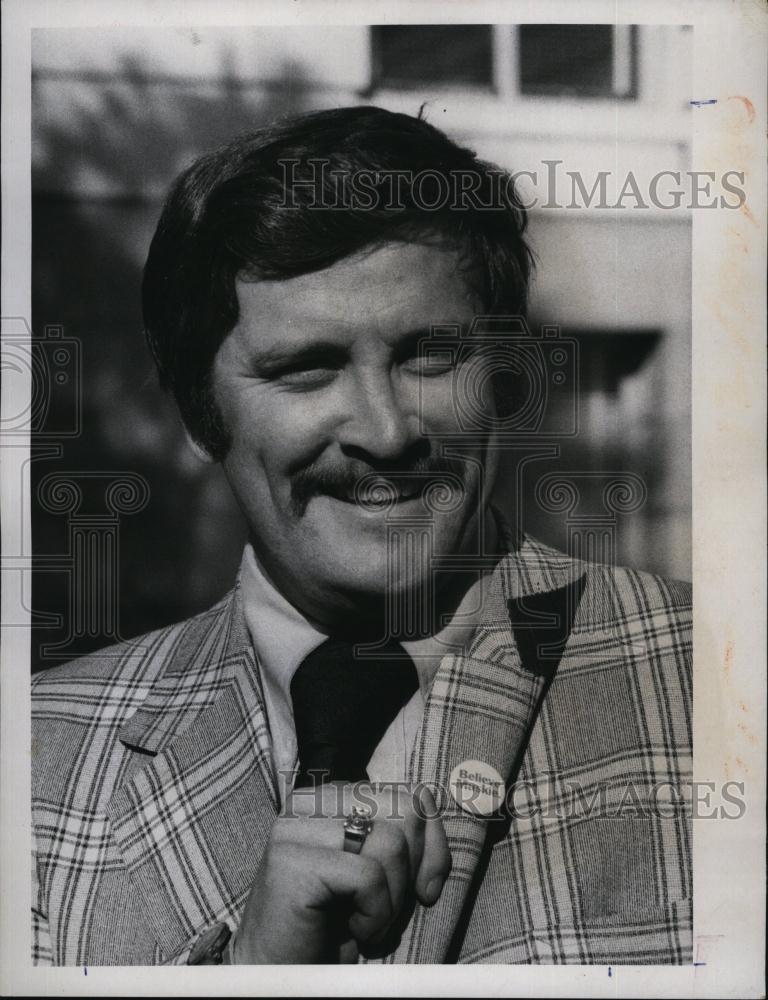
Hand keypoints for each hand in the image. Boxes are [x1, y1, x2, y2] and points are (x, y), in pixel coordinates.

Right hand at [232, 781, 450, 962]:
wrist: (278, 972)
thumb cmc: (333, 924)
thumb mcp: (379, 874)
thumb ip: (405, 841)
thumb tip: (434, 840)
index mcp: (331, 796)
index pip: (410, 796)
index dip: (431, 845)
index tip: (423, 889)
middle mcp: (310, 802)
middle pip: (404, 813)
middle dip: (412, 870)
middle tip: (384, 908)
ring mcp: (295, 828)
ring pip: (390, 842)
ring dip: (393, 898)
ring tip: (367, 922)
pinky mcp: (292, 862)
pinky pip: (368, 877)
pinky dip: (375, 914)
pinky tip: (353, 931)